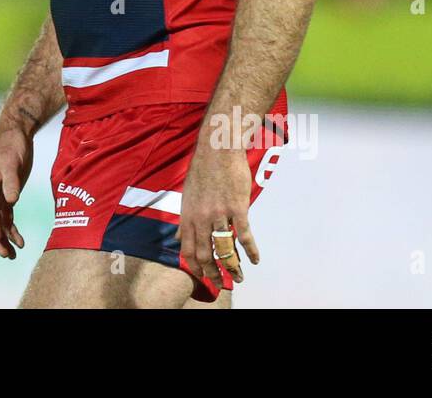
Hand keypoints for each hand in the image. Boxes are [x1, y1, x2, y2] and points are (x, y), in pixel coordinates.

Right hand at [0, 127, 32, 258]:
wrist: (16, 132)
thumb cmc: (11, 144)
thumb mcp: (11, 161)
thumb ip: (11, 181)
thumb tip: (12, 201)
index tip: (0, 236)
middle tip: (6, 254)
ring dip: (3, 239)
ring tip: (13, 255)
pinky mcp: (6, 196)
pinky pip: (6, 218)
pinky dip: (11, 230)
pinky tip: (20, 241)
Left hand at [177, 146, 258, 283]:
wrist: (218, 149)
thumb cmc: (202, 169)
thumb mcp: (186, 195)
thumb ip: (184, 219)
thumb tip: (176, 236)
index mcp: (187, 215)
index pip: (186, 250)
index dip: (193, 268)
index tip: (201, 277)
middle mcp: (200, 218)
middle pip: (204, 254)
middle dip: (212, 273)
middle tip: (220, 282)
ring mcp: (219, 214)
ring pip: (224, 249)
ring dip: (232, 267)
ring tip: (239, 277)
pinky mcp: (237, 208)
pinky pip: (244, 236)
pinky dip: (250, 251)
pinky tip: (255, 259)